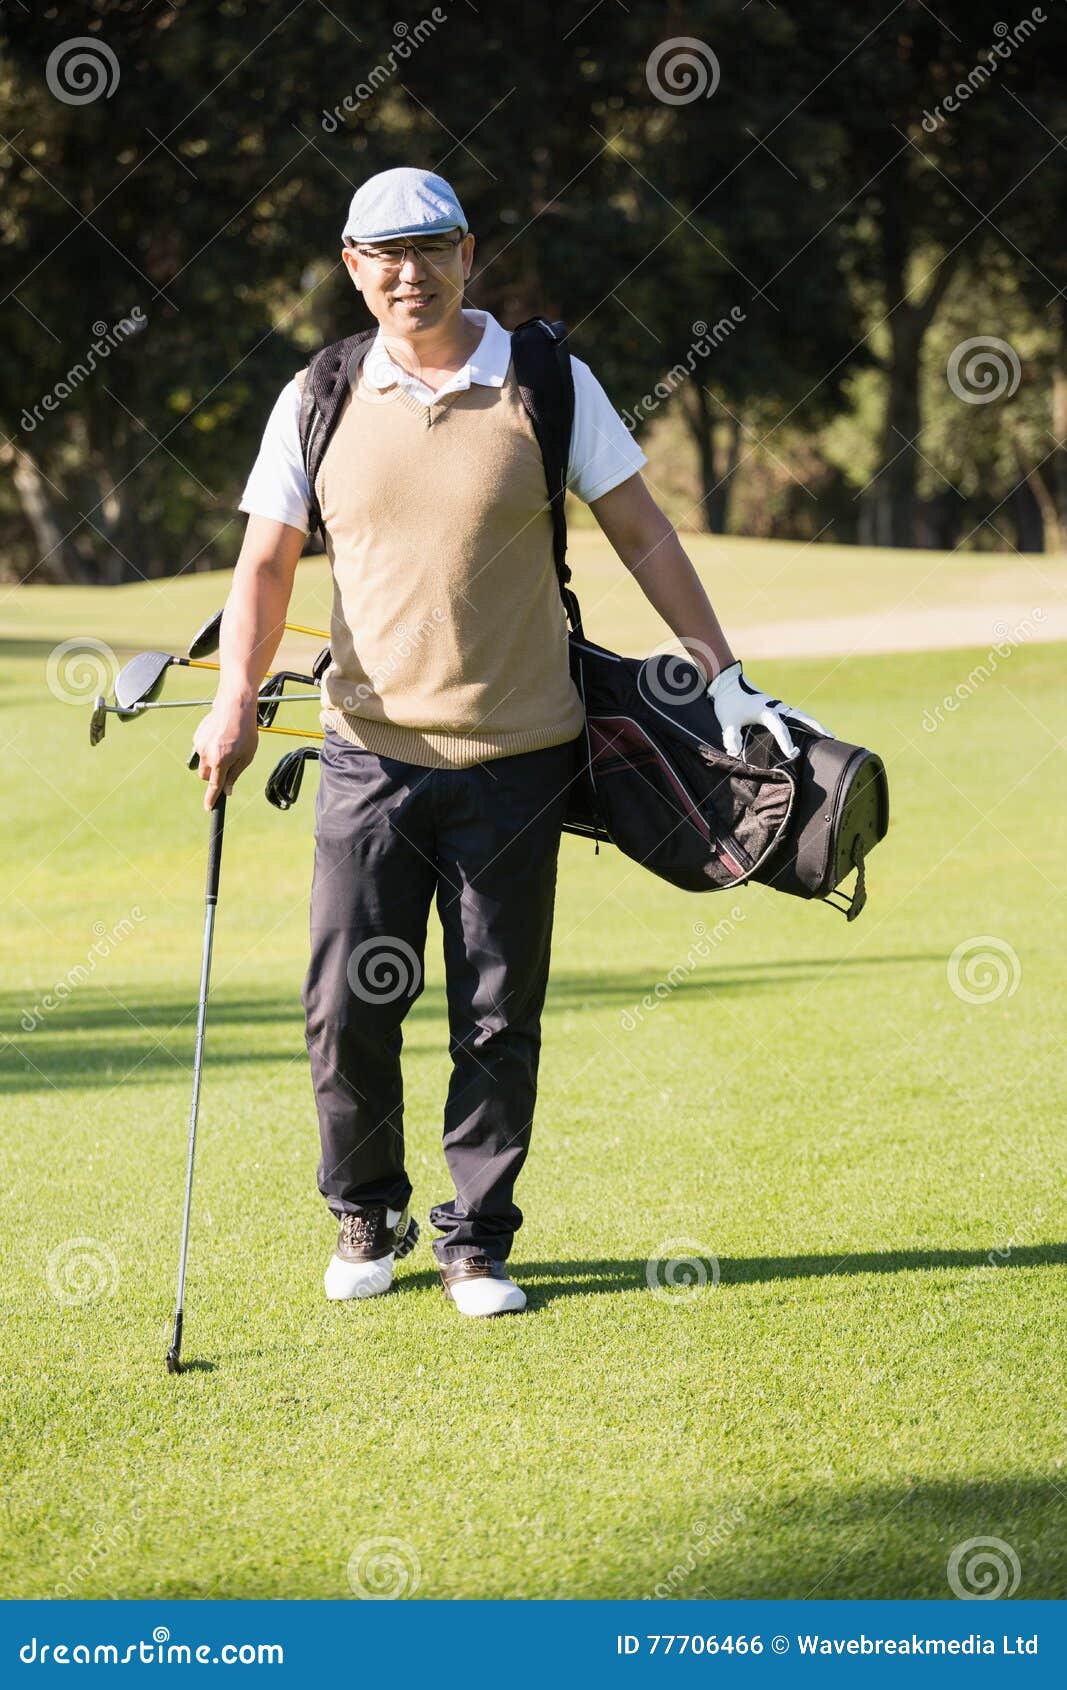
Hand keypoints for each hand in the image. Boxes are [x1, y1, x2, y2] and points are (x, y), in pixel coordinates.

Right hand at [191, 699, 259, 809]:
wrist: (235, 705)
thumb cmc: (245, 731)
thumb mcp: (247, 756)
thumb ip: (235, 774)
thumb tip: (227, 791)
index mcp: (221, 761)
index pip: (214, 786)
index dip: (211, 799)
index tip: (208, 808)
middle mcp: (207, 754)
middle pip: (205, 776)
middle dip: (214, 776)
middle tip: (227, 766)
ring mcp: (200, 745)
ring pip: (203, 763)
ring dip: (212, 761)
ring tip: (227, 746)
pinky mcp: (197, 736)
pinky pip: (202, 750)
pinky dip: (209, 749)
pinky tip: (221, 737)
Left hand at [706, 660, 832, 759]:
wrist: (727, 683)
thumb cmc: (728, 702)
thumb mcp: (727, 721)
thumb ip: (731, 737)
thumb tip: (734, 752)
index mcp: (765, 711)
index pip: (780, 728)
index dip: (786, 741)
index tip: (793, 753)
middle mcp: (775, 707)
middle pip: (801, 717)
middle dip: (816, 727)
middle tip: (831, 737)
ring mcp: (777, 706)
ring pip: (800, 715)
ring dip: (814, 724)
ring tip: (828, 735)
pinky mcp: (774, 706)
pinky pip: (795, 715)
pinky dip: (806, 722)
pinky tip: (811, 730)